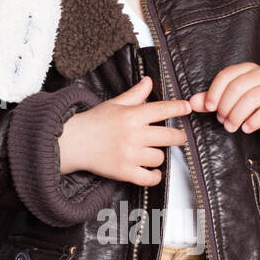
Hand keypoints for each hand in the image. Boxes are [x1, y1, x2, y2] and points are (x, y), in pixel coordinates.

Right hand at [59, 75, 190, 185]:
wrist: (73, 143)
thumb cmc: (93, 122)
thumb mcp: (115, 103)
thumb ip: (135, 94)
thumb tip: (149, 81)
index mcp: (132, 116)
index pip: (162, 110)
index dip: (178, 108)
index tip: (187, 108)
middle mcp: (133, 135)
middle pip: (169, 137)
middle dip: (178, 137)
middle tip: (179, 137)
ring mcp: (129, 155)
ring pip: (160, 157)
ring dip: (159, 155)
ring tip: (152, 152)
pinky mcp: (124, 172)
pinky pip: (149, 178)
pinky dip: (154, 176)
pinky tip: (153, 172)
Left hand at [186, 63, 259, 137]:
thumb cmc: (254, 105)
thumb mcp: (231, 101)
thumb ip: (212, 101)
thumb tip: (191, 103)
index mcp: (247, 69)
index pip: (226, 76)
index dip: (214, 92)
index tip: (209, 107)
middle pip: (237, 87)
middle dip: (225, 107)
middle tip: (222, 120)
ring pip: (251, 99)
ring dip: (236, 116)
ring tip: (231, 127)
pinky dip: (253, 121)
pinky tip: (246, 128)